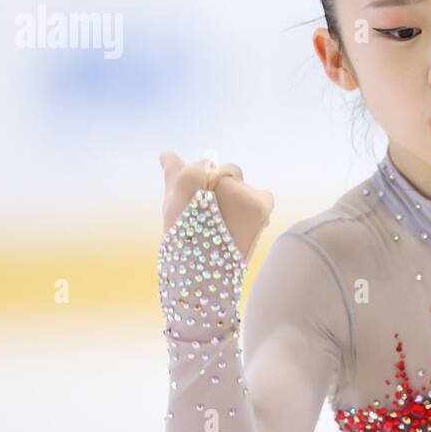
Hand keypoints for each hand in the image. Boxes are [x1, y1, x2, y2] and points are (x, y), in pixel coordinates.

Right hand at [159, 151, 275, 263]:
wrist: (205, 278)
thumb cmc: (182, 240)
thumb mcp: (172, 205)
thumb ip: (173, 174)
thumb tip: (166, 153)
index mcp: (190, 176)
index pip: (203, 166)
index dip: (203, 187)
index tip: (200, 207)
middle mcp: (217, 178)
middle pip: (228, 171)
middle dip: (225, 189)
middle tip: (215, 220)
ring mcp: (241, 190)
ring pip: (245, 185)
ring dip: (241, 200)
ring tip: (229, 228)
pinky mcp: (261, 202)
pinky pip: (263, 196)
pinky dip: (258, 209)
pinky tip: (244, 228)